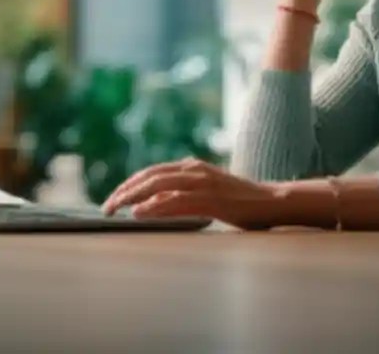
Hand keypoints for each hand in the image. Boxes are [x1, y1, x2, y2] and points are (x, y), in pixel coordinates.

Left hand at [101, 157, 281, 229]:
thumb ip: (184, 190)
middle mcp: (193, 169)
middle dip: (123, 191)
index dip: (129, 184)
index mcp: (190, 166)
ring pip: (158, 185)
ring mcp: (202, 182)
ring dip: (132, 197)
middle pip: (148, 177)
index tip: (113, 198)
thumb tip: (155, 201)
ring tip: (115, 209)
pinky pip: (176, 200)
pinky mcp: (210, 198)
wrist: (272, 201)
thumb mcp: (207, 190)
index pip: (151, 172)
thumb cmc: (240, 201)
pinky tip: (140, 212)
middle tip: (106, 207)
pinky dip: (155, 205)